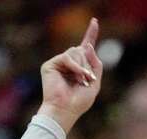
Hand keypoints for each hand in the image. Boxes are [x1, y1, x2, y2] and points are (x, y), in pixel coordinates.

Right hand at [38, 18, 101, 133]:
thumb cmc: (80, 101)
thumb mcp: (95, 83)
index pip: (85, 47)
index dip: (90, 34)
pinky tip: (76, 77)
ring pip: (75, 52)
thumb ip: (96, 64)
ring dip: (82, 67)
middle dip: (87, 65)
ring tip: (81, 81)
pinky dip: (75, 67)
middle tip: (86, 80)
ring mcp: (59, 63)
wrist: (66, 109)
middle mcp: (68, 63)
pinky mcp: (50, 65)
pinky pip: (67, 57)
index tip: (95, 21)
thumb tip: (88, 46)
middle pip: (81, 50)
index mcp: (79, 67)